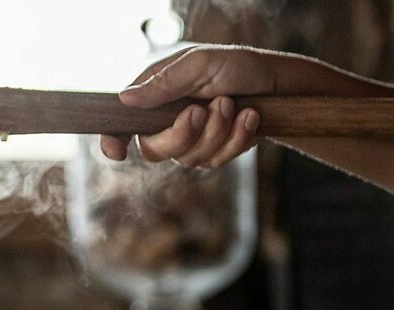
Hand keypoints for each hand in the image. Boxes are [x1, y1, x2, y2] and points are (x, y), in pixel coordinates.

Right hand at [101, 45, 287, 166]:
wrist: (281, 84)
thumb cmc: (239, 66)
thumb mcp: (201, 64)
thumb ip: (164, 83)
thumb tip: (124, 99)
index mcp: (155, 95)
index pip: (122, 124)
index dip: (113, 140)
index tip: (116, 152)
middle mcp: (166, 120)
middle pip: (154, 150)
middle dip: (182, 134)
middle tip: (202, 110)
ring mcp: (189, 140)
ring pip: (188, 158)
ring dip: (218, 131)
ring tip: (234, 104)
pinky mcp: (212, 153)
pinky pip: (216, 162)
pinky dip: (236, 139)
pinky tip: (249, 118)